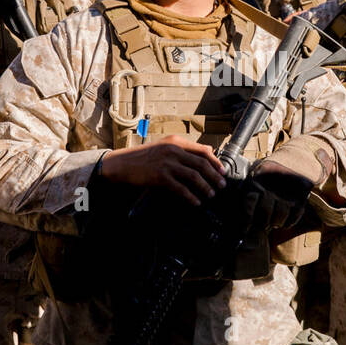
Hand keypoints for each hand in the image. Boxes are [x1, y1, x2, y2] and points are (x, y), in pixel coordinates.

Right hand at [99, 135, 225, 206]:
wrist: (123, 164)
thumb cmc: (144, 157)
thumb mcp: (165, 146)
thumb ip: (185, 148)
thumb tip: (209, 151)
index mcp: (176, 142)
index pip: (202, 150)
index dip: (215, 162)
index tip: (223, 171)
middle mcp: (173, 150)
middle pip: (201, 164)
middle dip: (214, 176)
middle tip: (222, 185)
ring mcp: (167, 163)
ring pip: (194, 176)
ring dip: (205, 187)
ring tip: (211, 194)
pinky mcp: (160, 177)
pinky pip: (181, 189)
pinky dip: (191, 197)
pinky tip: (196, 202)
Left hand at [243, 166, 313, 232]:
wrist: (293, 160)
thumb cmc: (268, 173)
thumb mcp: (254, 176)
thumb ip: (247, 192)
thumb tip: (237, 216)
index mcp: (256, 183)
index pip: (249, 205)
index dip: (246, 221)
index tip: (245, 230)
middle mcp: (271, 189)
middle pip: (264, 214)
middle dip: (262, 223)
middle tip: (263, 225)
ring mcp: (286, 194)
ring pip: (279, 217)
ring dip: (276, 223)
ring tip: (274, 223)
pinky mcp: (301, 197)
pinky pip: (295, 216)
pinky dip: (290, 222)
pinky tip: (286, 222)